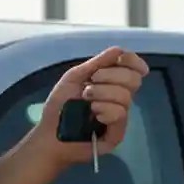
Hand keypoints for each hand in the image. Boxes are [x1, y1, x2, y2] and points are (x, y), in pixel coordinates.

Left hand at [35, 46, 149, 165]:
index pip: (133, 68)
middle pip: (133, 79)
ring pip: (126, 96)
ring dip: (102, 94)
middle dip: (110, 76)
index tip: (120, 59)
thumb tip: (119, 50)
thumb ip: (97, 63)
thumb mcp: (74, 78)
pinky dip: (105, 110)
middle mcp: (119, 98)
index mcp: (111, 83)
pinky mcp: (118, 133)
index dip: (132, 61)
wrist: (49, 133)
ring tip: (86, 101)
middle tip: (90, 83)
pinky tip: (94, 116)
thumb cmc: (60, 105)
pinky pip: (120, 114)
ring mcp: (120, 116)